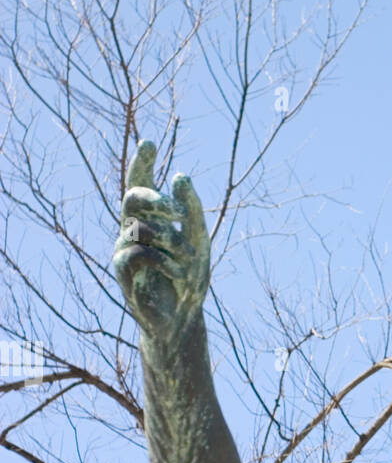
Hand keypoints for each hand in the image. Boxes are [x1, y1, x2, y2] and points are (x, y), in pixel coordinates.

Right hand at [113, 140, 209, 330]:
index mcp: (152, 218)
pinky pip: (138, 253)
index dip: (142, 162)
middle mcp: (134, 228)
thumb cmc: (188, 279)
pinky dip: (163, 262)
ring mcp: (124, 248)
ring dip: (171, 241)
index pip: (141, 183)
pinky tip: (176, 274)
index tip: (148, 143)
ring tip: (186, 261)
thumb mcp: (199, 242)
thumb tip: (180, 175)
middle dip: (156, 198)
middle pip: (133, 195)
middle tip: (179, 212)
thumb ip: (192, 211)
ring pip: (141, 226)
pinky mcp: (122, 271)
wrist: (181, 319)